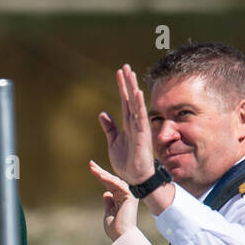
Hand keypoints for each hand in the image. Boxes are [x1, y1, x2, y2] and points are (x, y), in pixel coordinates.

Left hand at [90, 160, 136, 240]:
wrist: (121, 236)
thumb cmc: (114, 228)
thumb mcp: (108, 213)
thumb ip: (108, 202)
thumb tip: (106, 193)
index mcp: (120, 198)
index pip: (109, 184)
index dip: (101, 176)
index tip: (92, 168)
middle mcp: (125, 195)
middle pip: (112, 180)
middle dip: (101, 171)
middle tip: (91, 164)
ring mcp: (128, 195)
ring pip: (115, 181)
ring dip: (104, 174)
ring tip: (94, 170)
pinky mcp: (130, 197)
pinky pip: (119, 185)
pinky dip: (111, 180)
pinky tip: (101, 176)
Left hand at [98, 64, 155, 182]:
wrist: (134, 178)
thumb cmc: (127, 162)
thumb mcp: (114, 142)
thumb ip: (110, 128)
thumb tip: (102, 113)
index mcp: (127, 124)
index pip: (124, 101)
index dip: (122, 87)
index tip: (119, 72)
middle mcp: (134, 123)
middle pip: (130, 99)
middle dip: (127, 83)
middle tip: (124, 66)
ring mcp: (139, 129)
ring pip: (136, 105)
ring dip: (133, 90)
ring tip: (131, 74)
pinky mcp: (141, 137)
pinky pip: (141, 119)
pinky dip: (139, 106)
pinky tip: (138, 94)